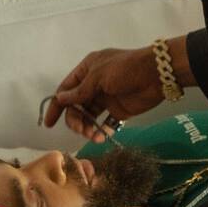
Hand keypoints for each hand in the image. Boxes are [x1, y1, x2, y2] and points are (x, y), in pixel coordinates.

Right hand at [42, 46, 162, 141]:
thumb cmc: (126, 69)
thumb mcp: (99, 77)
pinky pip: (105, 122)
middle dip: (75, 120)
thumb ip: (80, 91)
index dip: (56, 106)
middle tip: (81, 131)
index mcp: (87, 70)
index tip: (49, 124)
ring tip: (93, 136)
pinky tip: (102, 136)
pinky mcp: (118, 110)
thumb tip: (60, 98)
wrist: (158, 74)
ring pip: (89, 116)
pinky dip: (101, 130)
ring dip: (88, 128)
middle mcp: (93, 84)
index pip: (65, 89)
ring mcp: (106, 97)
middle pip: (76, 106)